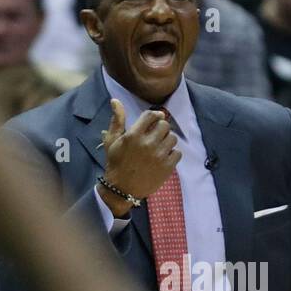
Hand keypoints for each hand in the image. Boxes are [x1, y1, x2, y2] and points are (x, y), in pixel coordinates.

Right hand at [97, 99, 179, 216]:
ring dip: (168, 141)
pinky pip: (178, 153)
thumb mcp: (112, 141)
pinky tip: (164, 157)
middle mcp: (147, 144)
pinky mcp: (167, 168)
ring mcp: (158, 156)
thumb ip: (117, 120)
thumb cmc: (116, 163)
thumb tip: (115, 100)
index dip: (155, 116)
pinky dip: (173, 154)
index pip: (151, 115)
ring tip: (160, 147)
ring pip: (173, 138)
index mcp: (133, 135)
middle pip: (164, 125)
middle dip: (161, 128)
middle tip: (156, 136)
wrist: (121, 190)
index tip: (154, 120)